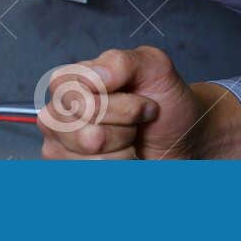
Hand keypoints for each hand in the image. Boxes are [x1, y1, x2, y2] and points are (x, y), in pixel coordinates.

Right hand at [37, 46, 240, 159]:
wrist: (183, 137)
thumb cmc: (165, 101)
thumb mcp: (155, 68)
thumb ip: (122, 62)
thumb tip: (90, 78)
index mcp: (70, 81)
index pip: (81, 101)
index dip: (121, 108)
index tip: (143, 103)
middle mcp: (58, 112)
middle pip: (88, 136)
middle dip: (124, 132)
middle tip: (137, 124)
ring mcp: (62, 146)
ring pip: (93, 162)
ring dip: (124, 154)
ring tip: (131, 141)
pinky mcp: (72, 171)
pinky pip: (96, 178)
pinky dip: (122, 170)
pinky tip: (126, 159)